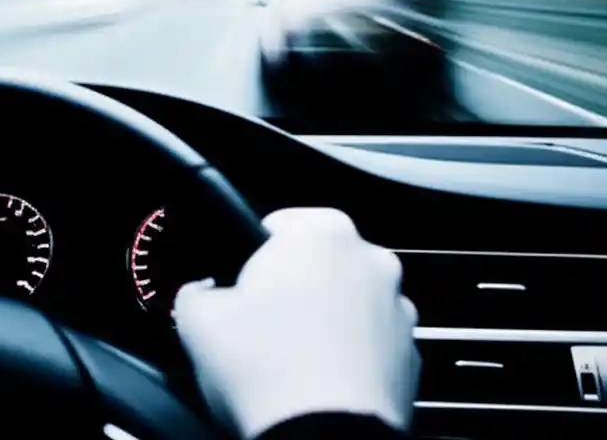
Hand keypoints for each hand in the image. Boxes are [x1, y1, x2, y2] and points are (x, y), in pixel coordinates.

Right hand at [174, 207, 419, 438]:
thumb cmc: (268, 373)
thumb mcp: (198, 321)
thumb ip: (195, 290)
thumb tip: (199, 294)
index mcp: (321, 232)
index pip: (279, 224)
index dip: (251, 257)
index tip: (240, 286)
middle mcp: (370, 261)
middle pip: (319, 264)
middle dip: (293, 289)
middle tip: (259, 327)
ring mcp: (397, 310)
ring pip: (350, 304)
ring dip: (325, 323)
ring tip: (289, 361)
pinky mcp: (411, 356)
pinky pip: (372, 346)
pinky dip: (350, 358)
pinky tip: (318, 383)